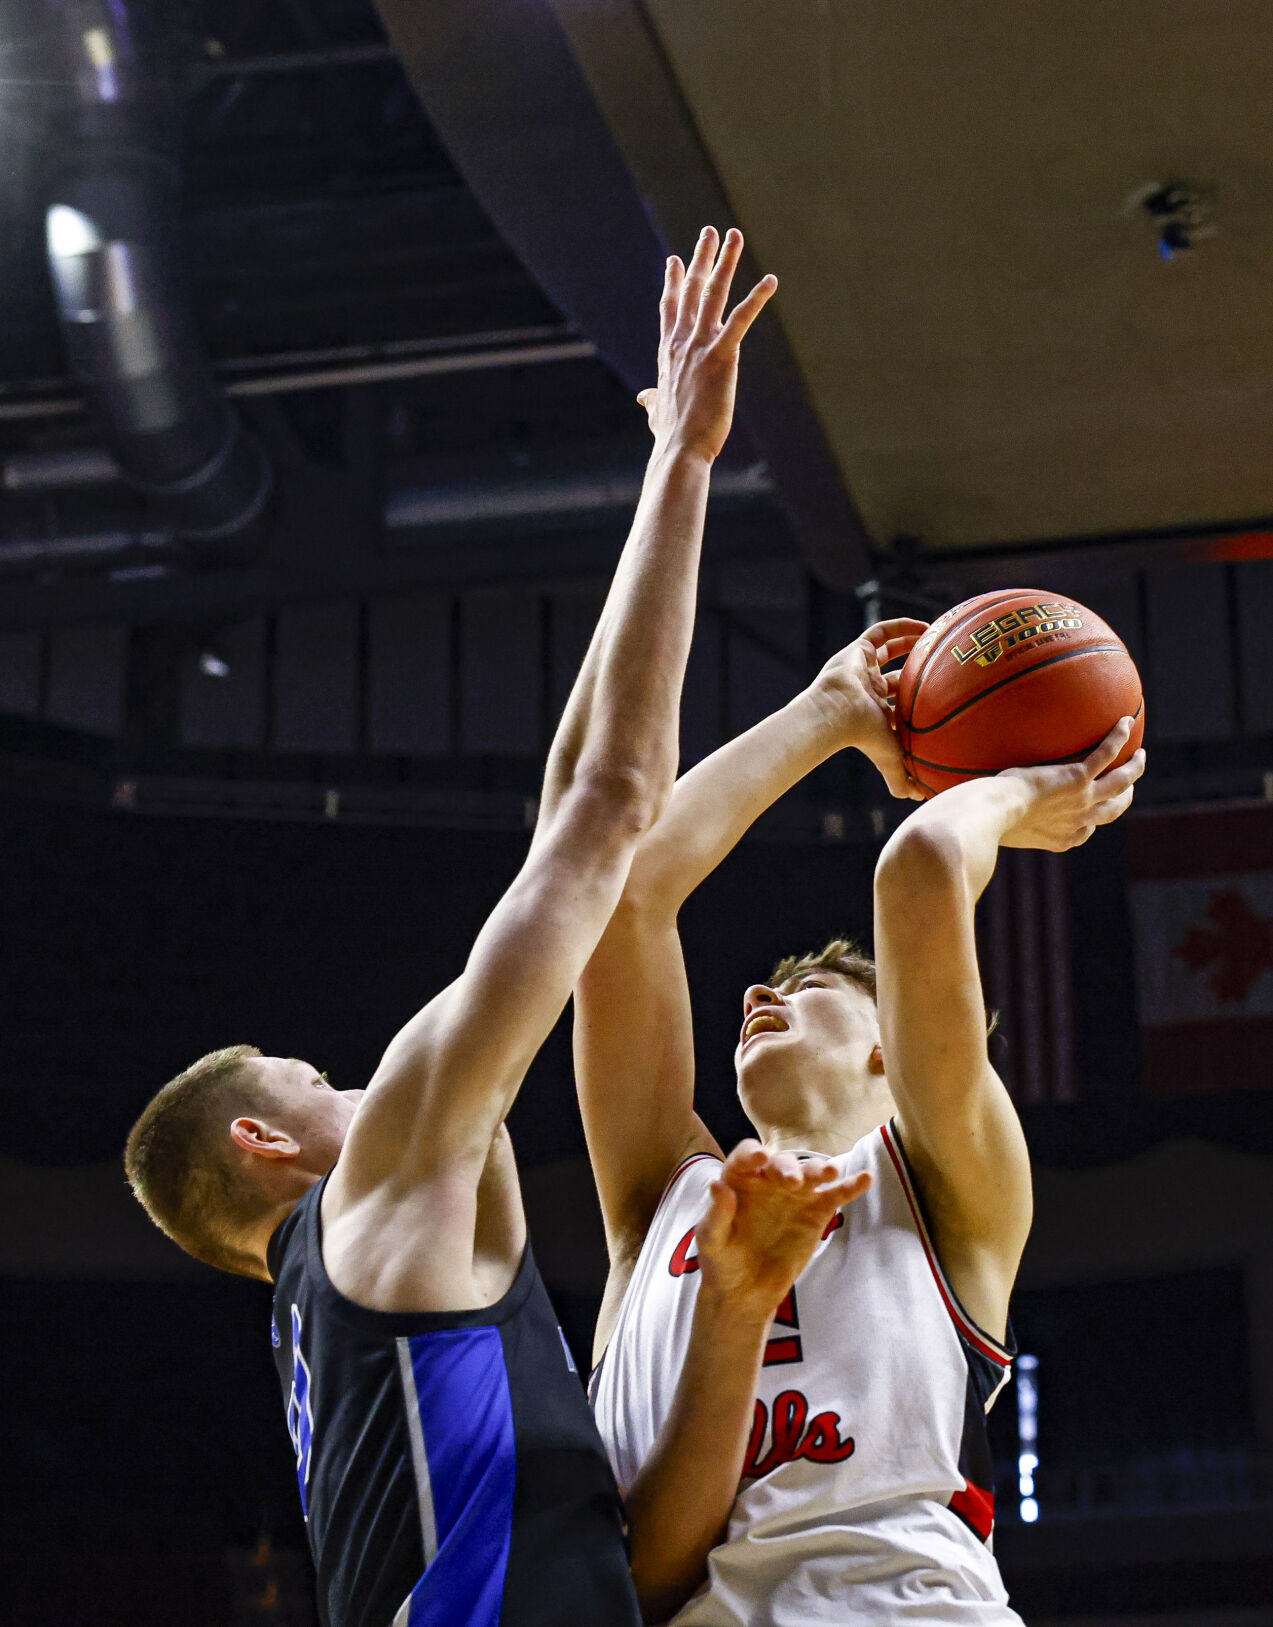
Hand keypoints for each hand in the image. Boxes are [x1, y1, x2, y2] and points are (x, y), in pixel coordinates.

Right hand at [637, 226, 776, 464]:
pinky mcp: (721, 355)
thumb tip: (644, 399)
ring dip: (725, 261)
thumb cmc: (671, 435)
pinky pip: (741, 319)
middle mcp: (682, 342)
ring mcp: (700, 345)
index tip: (675, 260)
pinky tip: (771, 281)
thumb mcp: (657, 411)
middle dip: (701, 258)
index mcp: (669, 353)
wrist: (680, 448)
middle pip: (692, 290)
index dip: (674, 283)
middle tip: (710, 231)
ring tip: (734, 235)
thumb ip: (652, 400)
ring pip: (713, 293)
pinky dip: (757, 298)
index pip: (670, 309)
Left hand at [693, 1140, 871, 1321]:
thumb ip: (717, 1213)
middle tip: (793, 1182)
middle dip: (788, 1168)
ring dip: (819, 1170)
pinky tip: (866, 1179)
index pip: (746, 1157)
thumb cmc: (722, 1260)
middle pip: (781, 1163)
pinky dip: (851, 1186)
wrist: (745, 1291)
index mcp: (740, 1179)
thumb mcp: (712, 1240)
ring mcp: (795, 1195)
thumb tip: (717, 1185)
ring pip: (810, 1174)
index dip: (751, 1154)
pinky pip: (836, 1195)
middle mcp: (768, 1180)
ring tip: (829, 1172)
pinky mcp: (816, 1213)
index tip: (759, 1159)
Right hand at [809, 619, 928, 799]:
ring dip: (909, 644)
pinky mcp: (857, 651)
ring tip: (935, 638)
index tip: (942, 696)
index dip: (917, 702)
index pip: (897, 706)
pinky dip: (901, 628)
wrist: (836, 714)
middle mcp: (868, 690)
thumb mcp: (890, 758)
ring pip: (887, 652)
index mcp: (875, 713)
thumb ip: (902, 779)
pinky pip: (880, 633)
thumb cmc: (862, 737)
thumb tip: (921, 798)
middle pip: (893, 678)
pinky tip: (926, 627)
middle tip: (941, 665)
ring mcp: (862, 669)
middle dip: (914, 672)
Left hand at [999, 717, 1146, 851]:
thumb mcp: (997, 826)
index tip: (1087, 816)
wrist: (993, 815)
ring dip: (1134, 768)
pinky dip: (1118, 737)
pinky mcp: (1078, 778)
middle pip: (1112, 811)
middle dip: (1124, 799)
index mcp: (1060, 839)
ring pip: (1120, 782)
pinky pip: (1106, 754)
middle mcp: (1077, 823)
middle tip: (1129, 787)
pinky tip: (1125, 722)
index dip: (1091, 823)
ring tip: (1140, 755)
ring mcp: (1082, 800)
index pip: (1084, 832)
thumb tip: (979, 809)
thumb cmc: (986, 821)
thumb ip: (999, 820)